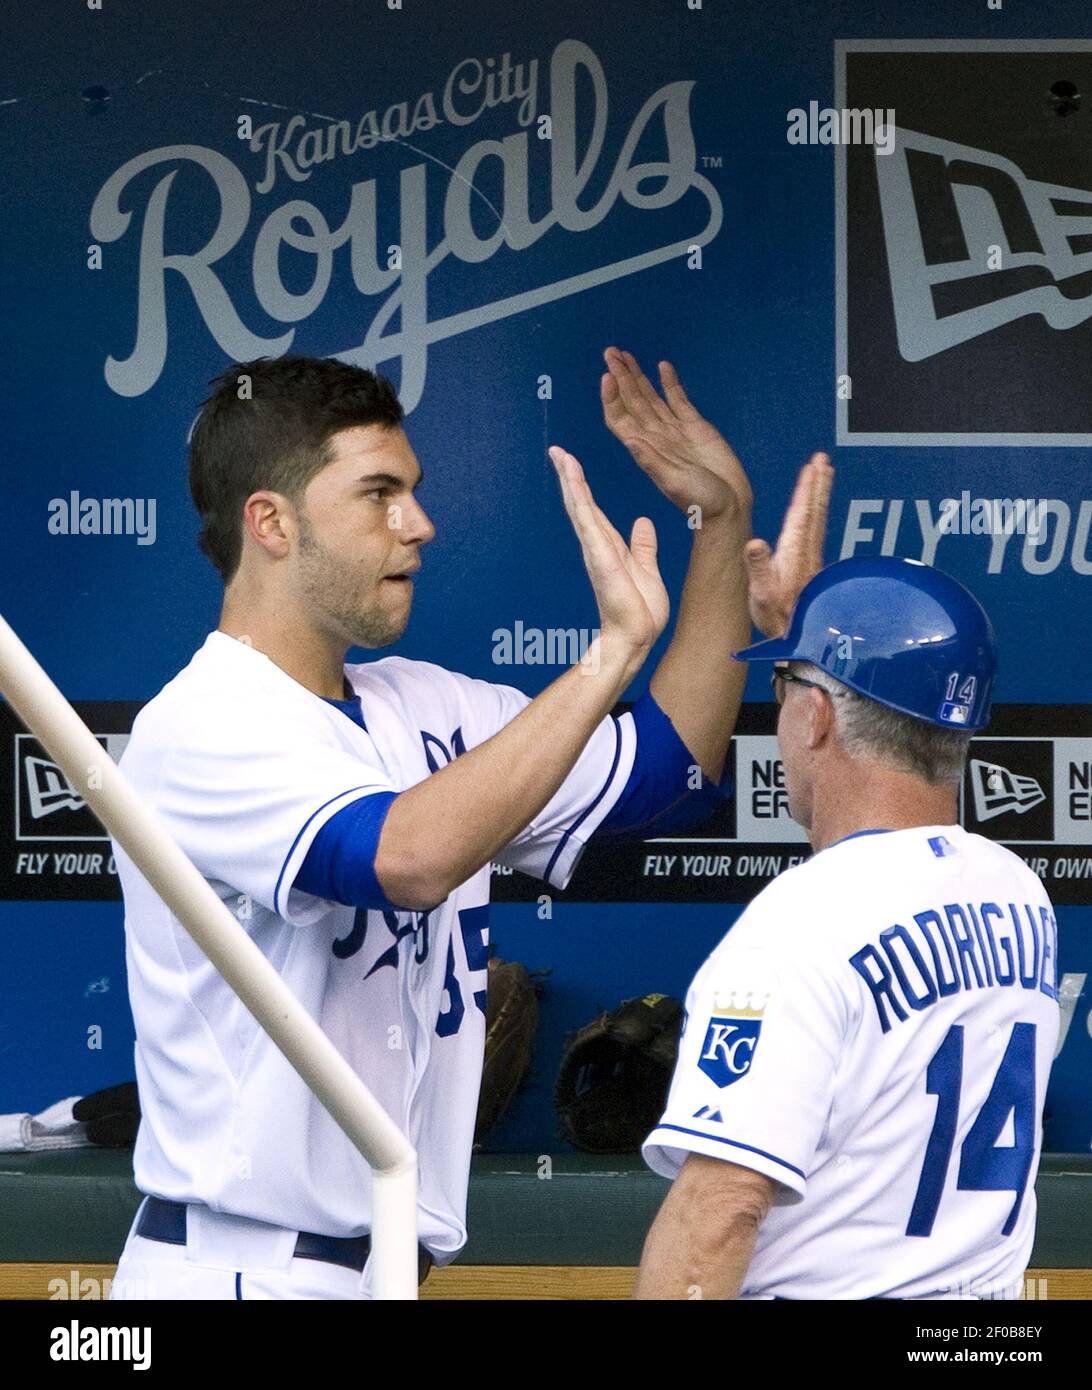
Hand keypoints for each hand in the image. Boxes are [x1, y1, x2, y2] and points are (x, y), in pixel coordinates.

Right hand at [549, 445, 668, 664]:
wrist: (636, 637)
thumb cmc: (641, 612)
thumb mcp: (647, 569)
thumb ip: (643, 546)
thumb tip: (643, 523)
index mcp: (609, 547)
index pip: (593, 510)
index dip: (583, 486)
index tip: (572, 465)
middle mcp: (597, 545)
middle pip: (580, 503)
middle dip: (569, 476)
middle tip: (557, 450)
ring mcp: (595, 550)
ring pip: (580, 507)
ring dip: (570, 479)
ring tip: (560, 455)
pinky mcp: (599, 556)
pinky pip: (587, 521)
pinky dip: (579, 498)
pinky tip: (572, 479)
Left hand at [600, 347, 752, 523]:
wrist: (730, 506)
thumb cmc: (701, 502)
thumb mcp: (675, 483)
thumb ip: (652, 463)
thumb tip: (629, 440)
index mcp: (647, 449)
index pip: (621, 418)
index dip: (612, 398)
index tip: (608, 376)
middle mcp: (657, 436)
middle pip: (632, 401)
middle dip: (621, 377)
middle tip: (609, 352)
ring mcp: (675, 430)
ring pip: (651, 397)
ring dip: (637, 376)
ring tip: (625, 355)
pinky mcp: (696, 426)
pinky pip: (678, 399)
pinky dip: (670, 383)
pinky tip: (662, 366)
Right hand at [745, 453, 832, 637]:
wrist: (797, 639)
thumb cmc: (777, 618)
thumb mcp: (761, 593)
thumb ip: (759, 566)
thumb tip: (755, 542)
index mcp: (793, 551)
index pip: (801, 512)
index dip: (807, 488)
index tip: (813, 466)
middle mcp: (806, 551)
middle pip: (815, 510)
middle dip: (818, 483)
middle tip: (823, 459)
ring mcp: (811, 557)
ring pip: (819, 517)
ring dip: (821, 494)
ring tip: (824, 474)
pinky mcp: (810, 565)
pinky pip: (817, 529)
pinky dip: (818, 512)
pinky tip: (816, 510)